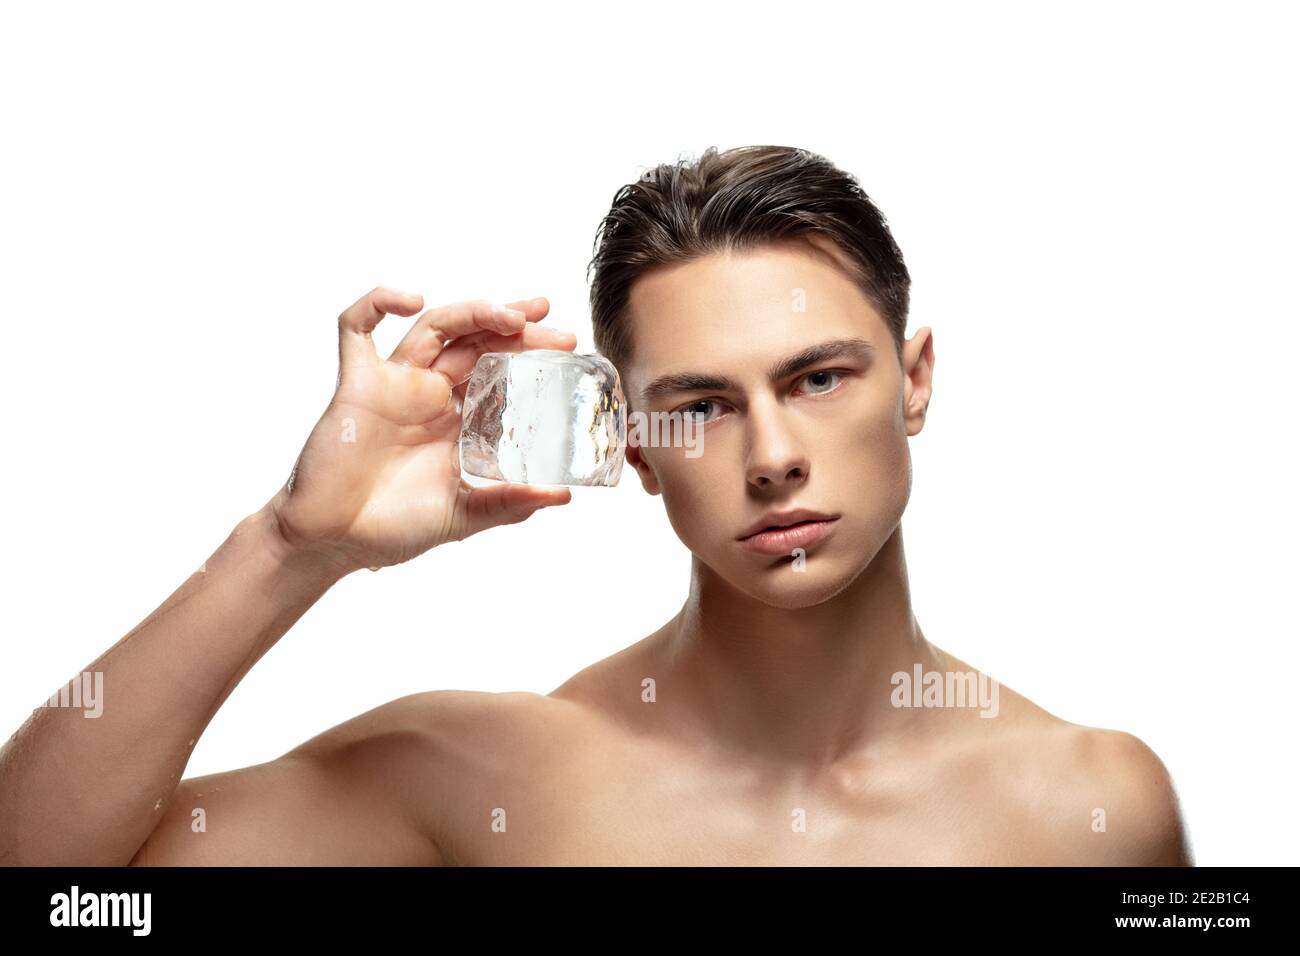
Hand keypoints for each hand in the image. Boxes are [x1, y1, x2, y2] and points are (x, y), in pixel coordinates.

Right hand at [267, 286, 575, 572]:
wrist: (334, 543)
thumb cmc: (393, 528)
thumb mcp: (464, 515)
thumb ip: (510, 503)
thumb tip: (562, 494)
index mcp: (457, 418)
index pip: (500, 368)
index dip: (530, 351)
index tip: (567, 346)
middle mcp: (428, 393)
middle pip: (476, 340)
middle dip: (514, 325)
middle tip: (553, 323)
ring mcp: (394, 384)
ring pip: (435, 327)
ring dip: (473, 312)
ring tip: (512, 315)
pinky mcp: (356, 384)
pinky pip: (355, 330)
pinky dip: (377, 304)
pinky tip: (411, 300)